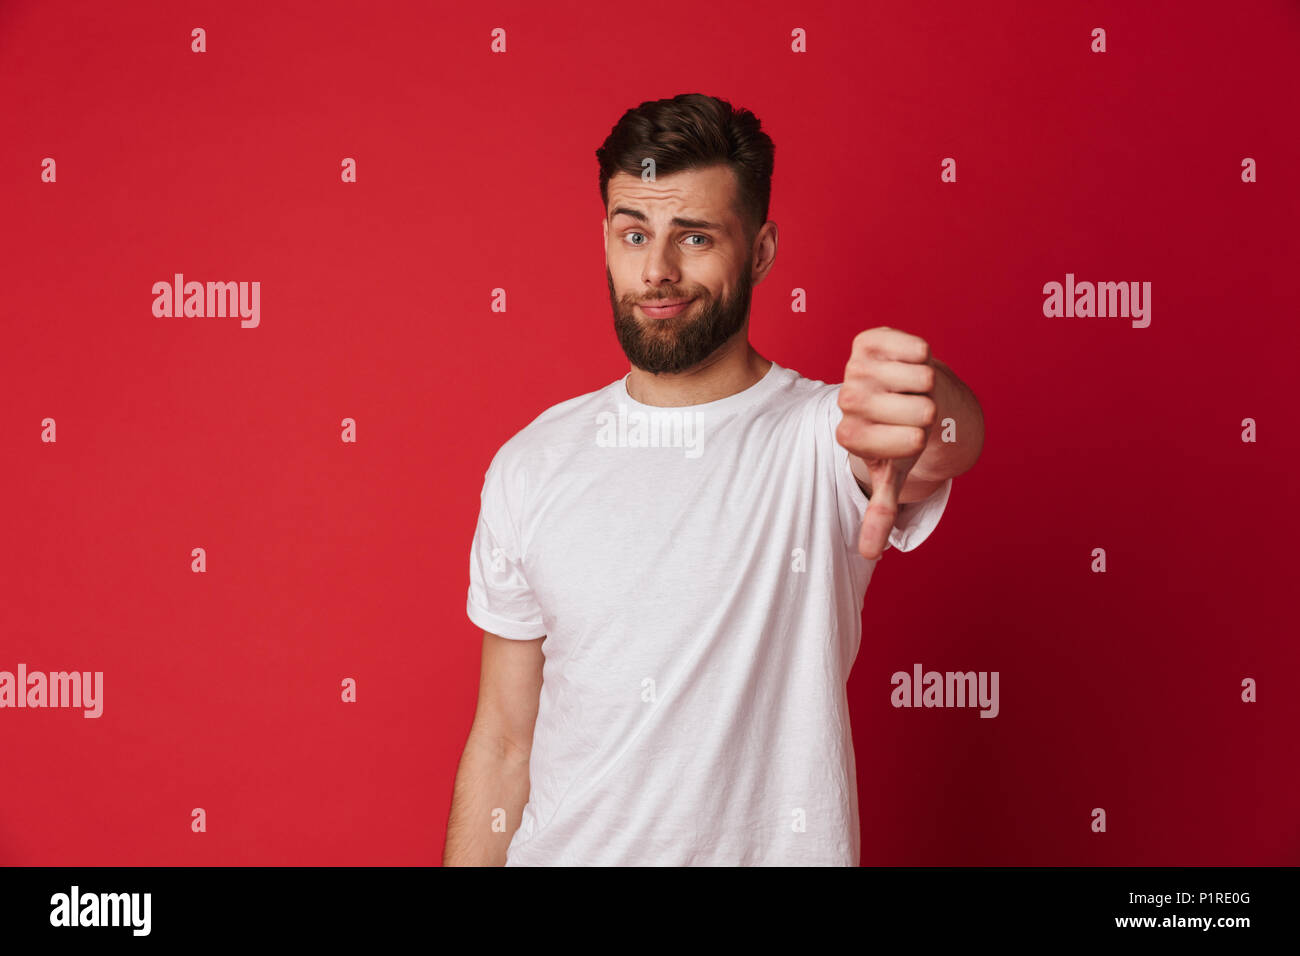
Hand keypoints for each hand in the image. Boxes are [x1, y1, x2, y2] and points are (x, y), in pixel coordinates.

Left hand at [835, 327, 936, 559]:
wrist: (904, 393)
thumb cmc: (901, 436)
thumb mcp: (893, 473)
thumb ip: (879, 509)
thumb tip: (870, 556)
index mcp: (848, 435)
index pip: (902, 442)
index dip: (912, 440)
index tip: (912, 439)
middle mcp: (845, 400)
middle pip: (913, 410)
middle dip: (927, 413)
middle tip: (919, 412)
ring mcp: (854, 368)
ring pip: (919, 378)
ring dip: (928, 385)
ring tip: (916, 390)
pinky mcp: (868, 339)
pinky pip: (914, 347)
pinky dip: (924, 356)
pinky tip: (914, 364)